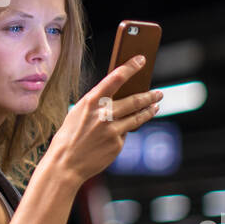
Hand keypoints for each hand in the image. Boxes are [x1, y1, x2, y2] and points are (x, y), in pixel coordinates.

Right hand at [48, 55, 162, 186]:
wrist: (65, 163)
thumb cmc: (69, 136)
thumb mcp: (78, 112)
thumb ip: (96, 104)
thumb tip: (117, 96)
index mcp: (91, 101)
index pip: (115, 78)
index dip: (131, 67)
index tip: (141, 60)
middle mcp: (104, 114)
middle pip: (134, 100)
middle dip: (150, 95)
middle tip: (158, 93)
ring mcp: (112, 130)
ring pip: (137, 117)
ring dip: (149, 110)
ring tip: (155, 106)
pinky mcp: (117, 144)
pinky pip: (126, 133)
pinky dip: (126, 130)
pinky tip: (123, 130)